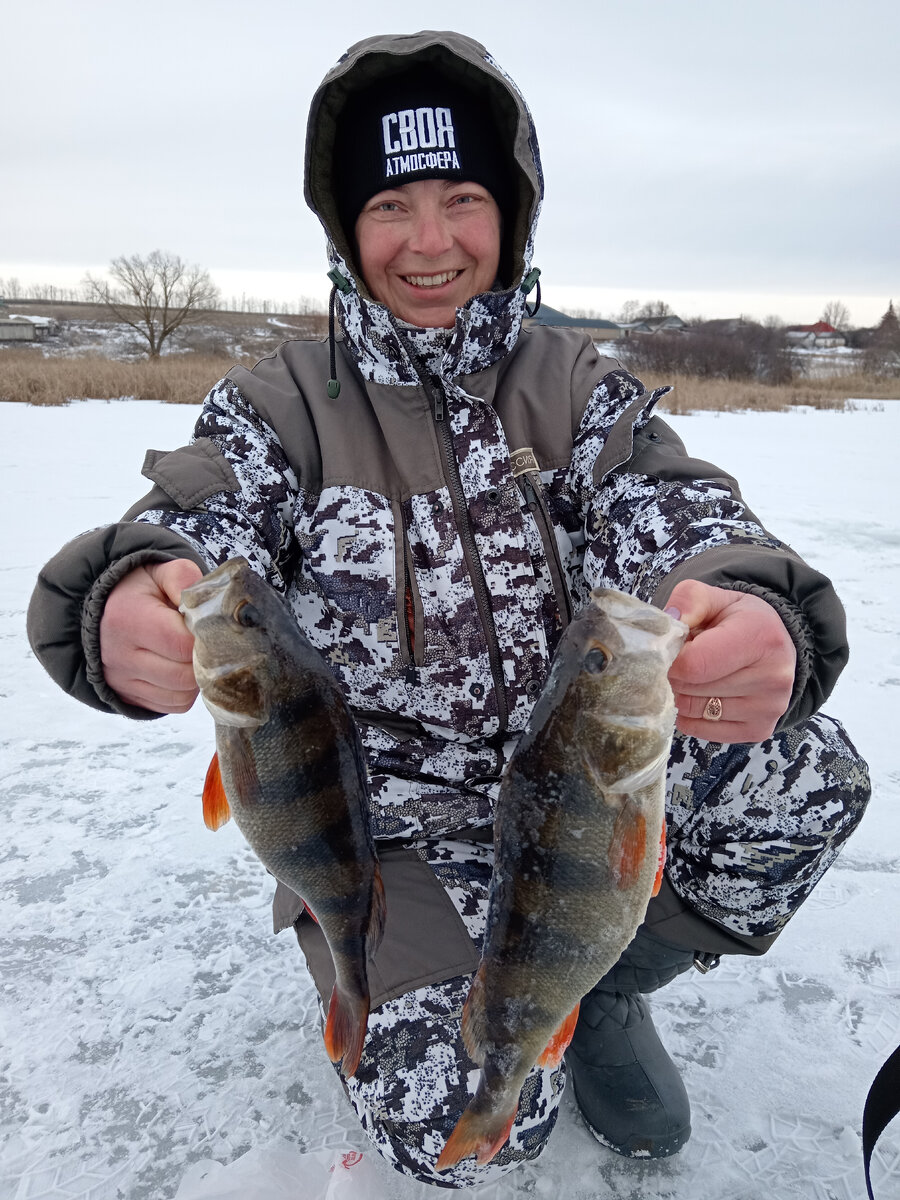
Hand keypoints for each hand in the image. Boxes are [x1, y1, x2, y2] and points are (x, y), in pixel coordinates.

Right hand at [99, 558, 203, 712]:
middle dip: (205, 660)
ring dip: (198, 679)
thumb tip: (207, 604)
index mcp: (127, 619)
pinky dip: (186, 692)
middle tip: (207, 643)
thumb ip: (184, 580)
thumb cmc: (137, 591)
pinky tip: (182, 669)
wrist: (99, 611)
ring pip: (181, 695)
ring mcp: (122, 681)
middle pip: (184, 675)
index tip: (210, 626)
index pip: (181, 644)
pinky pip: (172, 706)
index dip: (205, 637)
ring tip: (194, 655)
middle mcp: (119, 656)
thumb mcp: (159, 572)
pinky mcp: (128, 697)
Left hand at [666, 579, 796, 742]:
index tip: (670, 649)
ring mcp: (768, 708)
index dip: (670, 658)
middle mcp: (773, 677)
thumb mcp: (716, 598)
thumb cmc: (739, 620)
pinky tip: (700, 694)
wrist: (774, 646)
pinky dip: (690, 714)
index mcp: (761, 637)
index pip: (694, 664)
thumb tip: (668, 624)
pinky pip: (701, 730)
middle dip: (674, 674)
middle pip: (691, 688)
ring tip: (693, 675)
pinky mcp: (759, 730)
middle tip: (680, 660)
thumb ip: (689, 600)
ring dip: (681, 694)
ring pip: (693, 711)